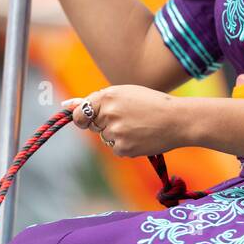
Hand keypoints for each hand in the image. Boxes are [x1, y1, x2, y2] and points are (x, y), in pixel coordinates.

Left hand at [62, 86, 185, 157]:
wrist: (178, 120)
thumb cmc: (153, 103)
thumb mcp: (126, 93)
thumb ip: (96, 100)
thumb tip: (65, 105)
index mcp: (108, 96)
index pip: (80, 114)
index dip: (83, 119)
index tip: (89, 120)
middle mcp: (108, 114)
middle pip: (94, 126)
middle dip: (106, 124)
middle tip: (130, 118)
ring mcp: (115, 132)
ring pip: (106, 138)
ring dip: (118, 135)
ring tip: (140, 126)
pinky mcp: (122, 148)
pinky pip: (116, 149)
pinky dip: (126, 145)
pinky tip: (142, 136)